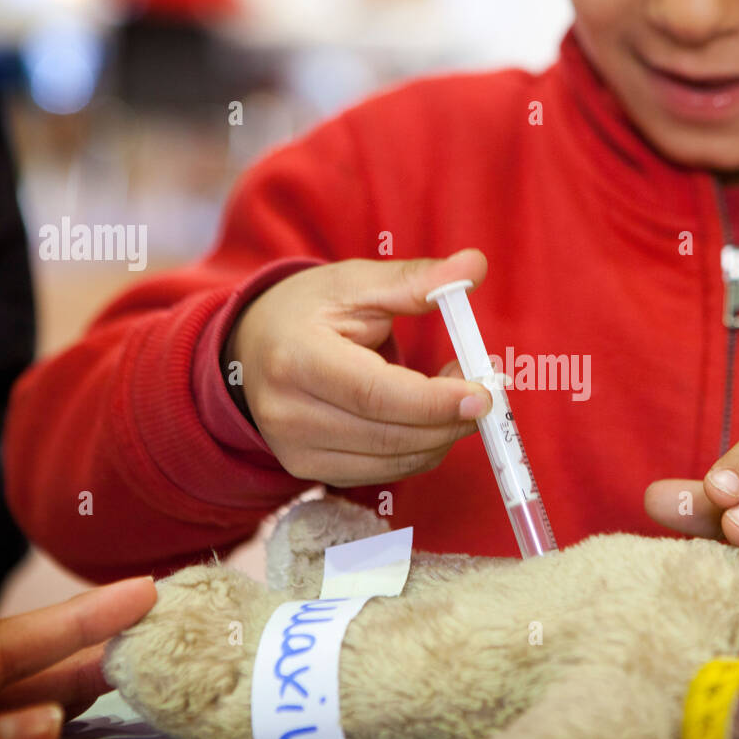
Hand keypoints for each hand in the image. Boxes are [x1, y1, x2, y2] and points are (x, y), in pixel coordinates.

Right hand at [225, 249, 494, 487]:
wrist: (252, 350)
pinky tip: (430, 419)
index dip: (435, 402)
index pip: (375, 394)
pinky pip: (384, 473)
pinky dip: (420, 450)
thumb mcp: (355, 283)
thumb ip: (415, 280)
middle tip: (485, 391)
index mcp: (296, 359)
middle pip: (390, 436)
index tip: (483, 394)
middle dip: (450, 420)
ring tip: (459, 396)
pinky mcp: (309, 470)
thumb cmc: (308, 311)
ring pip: (393, 462)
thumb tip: (474, 266)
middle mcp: (288, 414)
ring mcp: (295, 450)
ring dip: (442, 436)